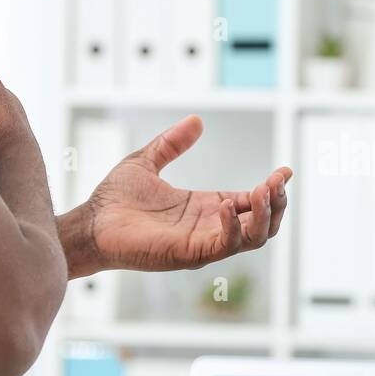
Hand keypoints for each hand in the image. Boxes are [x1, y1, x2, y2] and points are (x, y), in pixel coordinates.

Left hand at [58, 115, 292, 277]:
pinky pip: (225, 245)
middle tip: (277, 181)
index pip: (252, 203)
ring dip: (265, 215)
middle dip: (277, 203)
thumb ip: (172, 143)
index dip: (272, 188)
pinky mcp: (189, 254)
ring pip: (253, 238)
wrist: (90, 223)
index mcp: (206, 208)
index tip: (285, 170)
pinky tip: (228, 203)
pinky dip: (234, 226)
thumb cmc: (113, 200)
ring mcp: (202, 243)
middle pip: (262, 224)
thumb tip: (196, 121)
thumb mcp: (147, 162)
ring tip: (263, 189)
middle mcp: (210, 227)